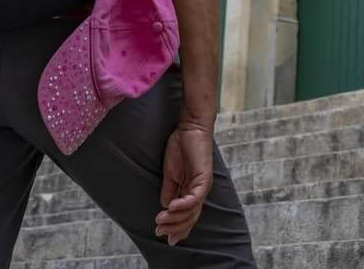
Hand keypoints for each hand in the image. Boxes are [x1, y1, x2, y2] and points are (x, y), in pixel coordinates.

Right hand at [155, 121, 213, 245]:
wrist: (190, 127)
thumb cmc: (181, 147)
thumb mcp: (170, 174)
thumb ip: (169, 191)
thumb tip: (165, 208)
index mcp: (191, 191)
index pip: (187, 216)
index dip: (177, 228)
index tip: (163, 236)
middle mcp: (199, 191)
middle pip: (190, 218)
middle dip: (174, 227)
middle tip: (159, 230)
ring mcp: (203, 186)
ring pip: (192, 211)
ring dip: (176, 218)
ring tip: (161, 220)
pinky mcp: (204, 178)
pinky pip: (194, 198)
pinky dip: (182, 205)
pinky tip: (171, 207)